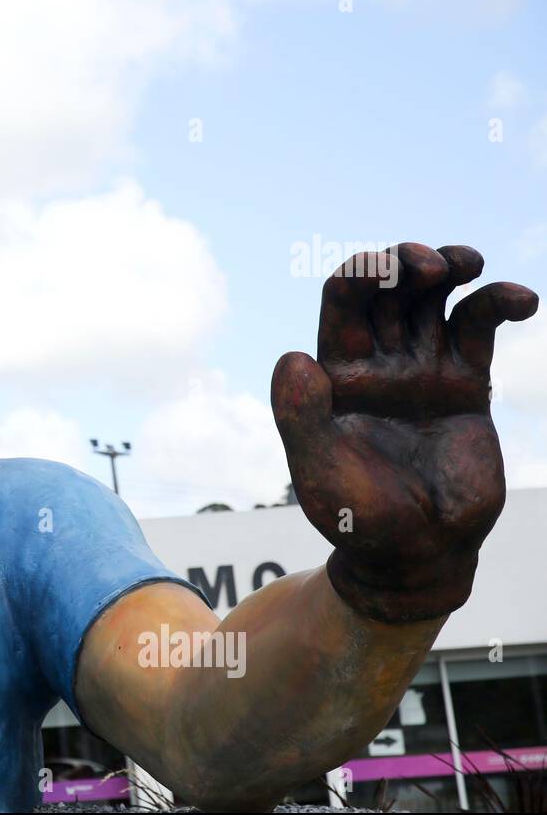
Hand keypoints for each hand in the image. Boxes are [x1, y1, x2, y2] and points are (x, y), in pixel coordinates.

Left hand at [271, 243, 537, 622]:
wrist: (416, 552)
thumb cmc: (356, 517)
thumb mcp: (316, 470)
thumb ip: (299, 415)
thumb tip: (292, 357)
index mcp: (335, 371)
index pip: (343, 300)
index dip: (362, 274)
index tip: (388, 272)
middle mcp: (377, 362)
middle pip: (390, 288)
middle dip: (407, 262)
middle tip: (431, 267)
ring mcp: (421, 369)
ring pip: (435, 297)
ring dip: (451, 264)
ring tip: (467, 264)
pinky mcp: (465, 383)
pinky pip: (480, 326)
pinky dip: (498, 301)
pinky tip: (521, 300)